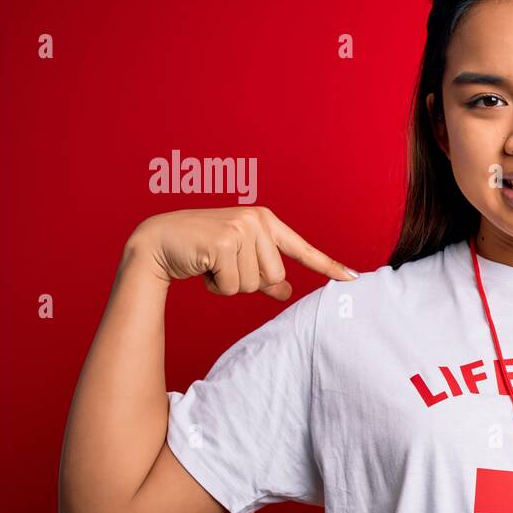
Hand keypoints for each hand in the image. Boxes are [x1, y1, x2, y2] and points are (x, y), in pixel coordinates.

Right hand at [126, 207, 358, 300]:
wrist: (158, 241)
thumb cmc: (201, 252)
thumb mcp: (238, 262)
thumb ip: (264, 276)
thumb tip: (287, 291)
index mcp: (266, 222)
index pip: (303, 249)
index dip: (328, 266)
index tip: (353, 278)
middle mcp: (257, 221)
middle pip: (275, 276)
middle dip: (248, 282)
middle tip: (224, 266)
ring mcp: (241, 229)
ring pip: (254, 284)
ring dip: (231, 284)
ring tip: (212, 264)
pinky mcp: (224, 242)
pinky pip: (233, 286)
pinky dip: (217, 286)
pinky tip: (203, 266)